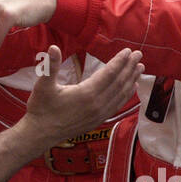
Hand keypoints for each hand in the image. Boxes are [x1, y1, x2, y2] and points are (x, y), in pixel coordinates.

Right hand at [20, 45, 142, 144]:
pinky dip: (126, 95)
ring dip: (131, 80)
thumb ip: (51, 66)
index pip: (109, 74)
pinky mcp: (98, 120)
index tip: (128, 51)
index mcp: (86, 94)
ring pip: (120, 94)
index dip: (119, 61)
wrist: (40, 134)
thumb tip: (54, 47)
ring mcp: (99, 114)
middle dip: (129, 67)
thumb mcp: (43, 85)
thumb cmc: (40, 108)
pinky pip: (117, 105)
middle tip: (138, 54)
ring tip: (140, 68)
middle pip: (118, 83)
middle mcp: (97, 104)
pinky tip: (131, 87)